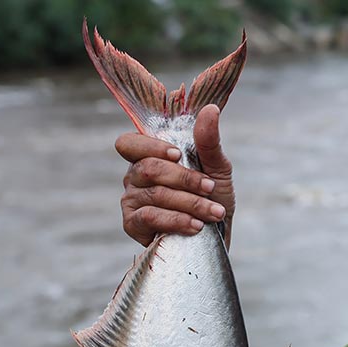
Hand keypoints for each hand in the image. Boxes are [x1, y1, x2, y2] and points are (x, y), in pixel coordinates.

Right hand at [115, 104, 235, 248]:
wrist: (219, 236)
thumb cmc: (215, 199)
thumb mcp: (218, 168)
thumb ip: (209, 141)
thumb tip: (210, 109)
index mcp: (149, 158)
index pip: (129, 143)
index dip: (150, 146)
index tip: (178, 155)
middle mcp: (134, 177)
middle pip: (148, 168)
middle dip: (185, 179)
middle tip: (210, 188)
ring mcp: (131, 201)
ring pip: (154, 194)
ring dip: (190, 203)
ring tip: (213, 213)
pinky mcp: (133, 225)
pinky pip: (149, 217)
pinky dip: (176, 220)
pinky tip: (196, 226)